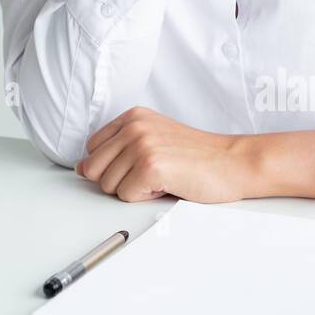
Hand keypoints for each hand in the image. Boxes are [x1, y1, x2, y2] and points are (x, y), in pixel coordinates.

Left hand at [73, 106, 255, 202]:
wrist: (232, 162)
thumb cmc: (197, 156)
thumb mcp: (153, 138)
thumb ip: (118, 149)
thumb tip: (82, 167)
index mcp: (132, 116)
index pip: (92, 149)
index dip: (112, 166)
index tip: (136, 166)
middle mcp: (134, 126)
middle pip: (93, 169)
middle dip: (117, 181)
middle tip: (149, 175)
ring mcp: (141, 144)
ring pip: (108, 186)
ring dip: (134, 190)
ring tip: (162, 177)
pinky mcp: (150, 166)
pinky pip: (126, 196)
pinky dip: (146, 197)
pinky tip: (167, 184)